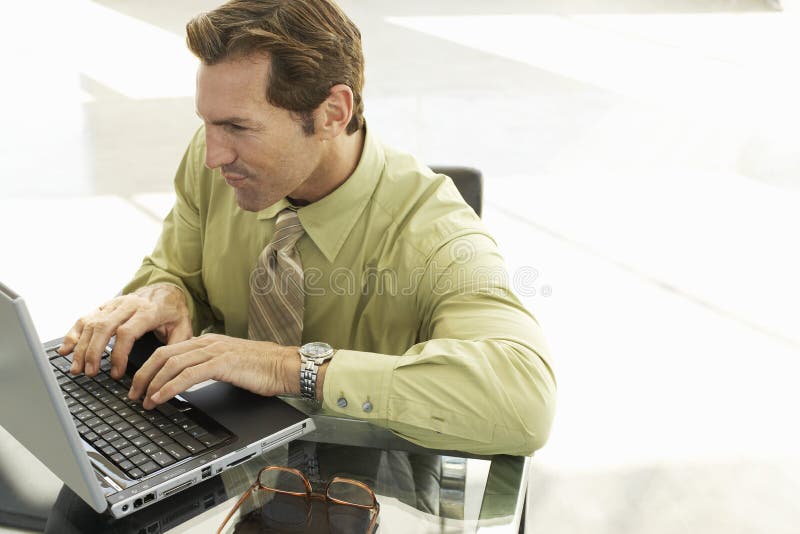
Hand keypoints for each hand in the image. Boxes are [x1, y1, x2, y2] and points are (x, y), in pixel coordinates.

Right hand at [58, 283, 191, 378]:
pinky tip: (65, 349)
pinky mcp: (104, 306)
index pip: (127, 332)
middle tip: (90, 373)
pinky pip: (85, 318)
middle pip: (104, 327)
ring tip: (77, 368)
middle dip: (94, 352)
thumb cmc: (174, 312)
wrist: (167, 290)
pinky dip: (73, 334)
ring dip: (81, 347)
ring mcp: (114, 304)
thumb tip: (165, 369)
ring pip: (91, 323)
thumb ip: (175, 347)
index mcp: (148, 311)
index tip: (116, 373)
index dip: (119, 354)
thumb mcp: (183, 328)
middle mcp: (128, 305)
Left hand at [127, 334, 300, 409]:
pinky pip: (188, 375)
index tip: (139, 385)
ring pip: (172, 364)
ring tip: (143, 400)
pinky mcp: (223, 363)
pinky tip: (160, 399)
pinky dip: (169, 387)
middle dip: (143, 375)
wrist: (287, 366)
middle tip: (133, 394)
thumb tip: (188, 381)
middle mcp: (208, 343)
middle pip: (163, 355)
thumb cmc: (264, 369)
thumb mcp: (230, 365)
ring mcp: (215, 351)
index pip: (168, 350)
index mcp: (208, 342)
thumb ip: (209, 367)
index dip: (149, 367)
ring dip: (153, 384)